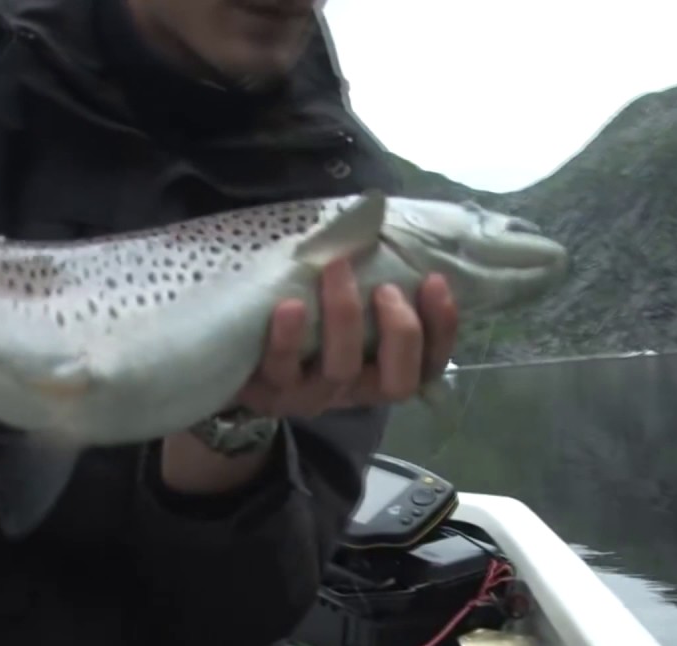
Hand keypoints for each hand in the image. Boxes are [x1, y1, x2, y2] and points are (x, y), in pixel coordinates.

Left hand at [237, 260, 458, 417]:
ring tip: (337, 269)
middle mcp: (354, 390)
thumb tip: (373, 219)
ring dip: (345, 317)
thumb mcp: (337, 296)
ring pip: (343, 370)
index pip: (429, 364)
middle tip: (386, 289)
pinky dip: (289, 337)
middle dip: (402, 332)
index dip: (442, 328)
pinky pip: (284, 369)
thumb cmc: (298, 313)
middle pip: (398, 382)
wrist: (234, 351)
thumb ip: (364, 273)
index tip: (434, 281)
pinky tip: (290, 305)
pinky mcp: (269, 392)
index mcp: (380, 371)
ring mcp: (311, 395)